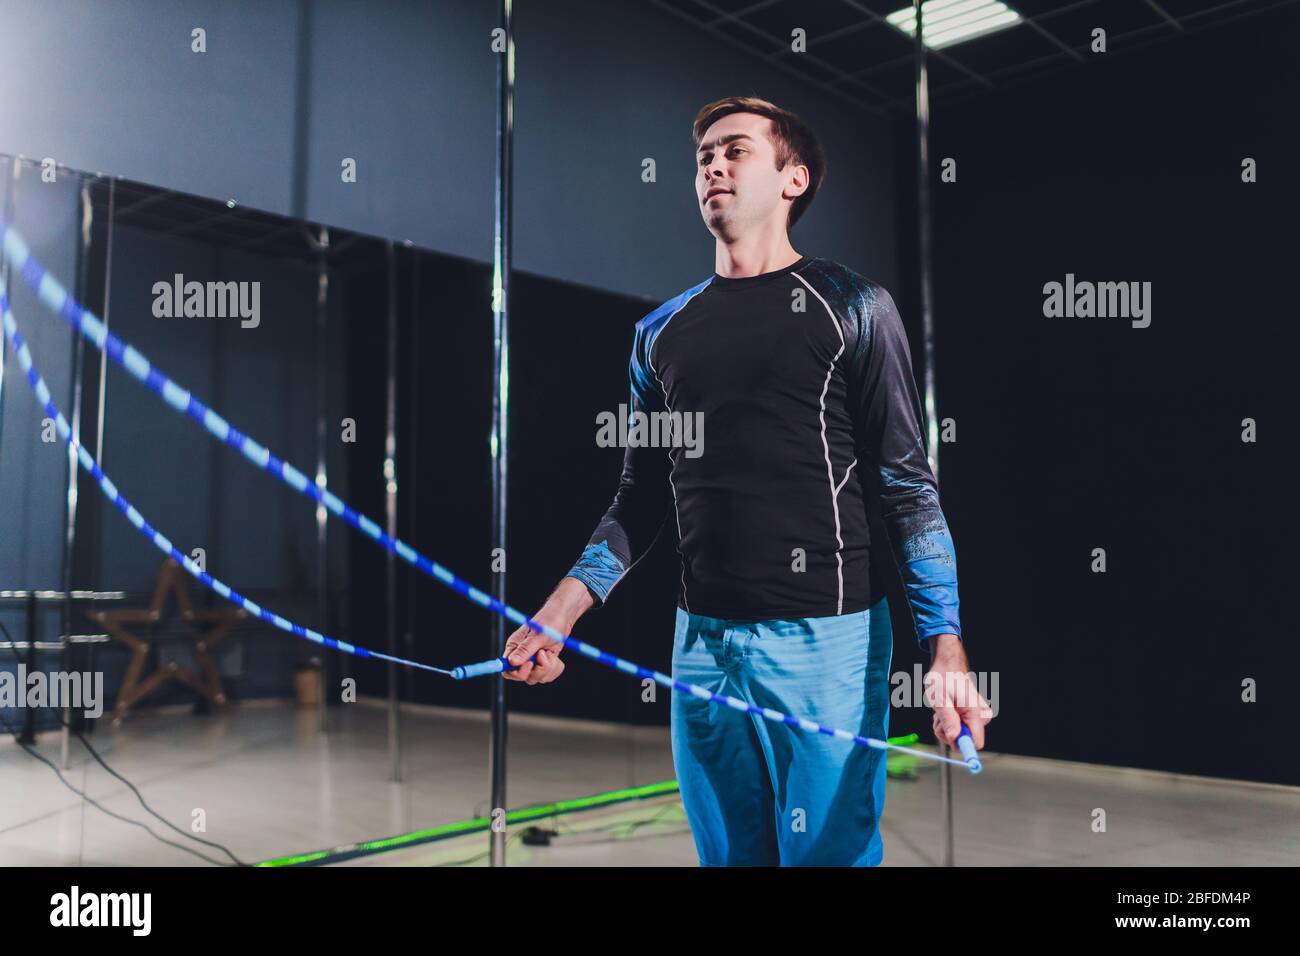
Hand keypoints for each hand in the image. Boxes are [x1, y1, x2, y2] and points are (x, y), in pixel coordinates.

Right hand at [501, 578, 592, 685]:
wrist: (563, 617)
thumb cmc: (549, 621)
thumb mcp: (538, 635)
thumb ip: (525, 649)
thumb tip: (512, 662)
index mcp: (514, 647)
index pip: (507, 669)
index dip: (518, 671)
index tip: (531, 663)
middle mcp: (521, 656)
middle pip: (523, 677)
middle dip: (537, 670)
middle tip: (544, 654)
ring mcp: (532, 661)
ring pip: (536, 678)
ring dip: (548, 668)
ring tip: (551, 653)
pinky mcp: (543, 664)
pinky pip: (546, 676)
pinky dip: (554, 669)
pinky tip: (556, 658)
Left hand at [924, 634, 991, 750]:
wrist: (948, 664)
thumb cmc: (943, 679)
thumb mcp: (940, 700)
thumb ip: (948, 719)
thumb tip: (954, 739)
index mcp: (975, 713)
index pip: (976, 742)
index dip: (962, 745)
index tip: (950, 740)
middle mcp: (981, 716)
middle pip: (965, 740)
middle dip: (948, 732)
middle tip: (939, 716)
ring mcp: (979, 716)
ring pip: (960, 734)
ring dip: (947, 726)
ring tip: (942, 709)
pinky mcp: (974, 715)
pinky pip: (961, 727)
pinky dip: (950, 722)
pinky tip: (947, 709)